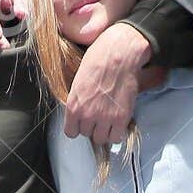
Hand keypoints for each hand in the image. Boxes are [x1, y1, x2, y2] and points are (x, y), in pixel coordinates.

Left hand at [64, 21, 161, 144]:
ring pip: (101, 139)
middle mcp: (87, 114)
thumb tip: (81, 110)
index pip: (71, 132)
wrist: (118, 53)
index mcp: (73, 104)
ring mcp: (104, 117)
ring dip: (105, 131)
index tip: (83, 122)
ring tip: (108, 119)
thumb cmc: (98, 59)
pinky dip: (117, 132)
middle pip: (87, 134)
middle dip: (92, 126)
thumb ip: (78, 99)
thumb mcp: (79, 79)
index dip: (77, 127)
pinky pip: (116, 137)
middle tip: (98, 116)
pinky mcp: (121, 118)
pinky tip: (118, 122)